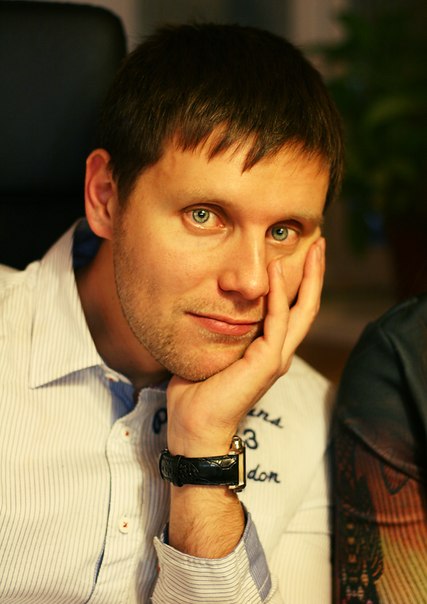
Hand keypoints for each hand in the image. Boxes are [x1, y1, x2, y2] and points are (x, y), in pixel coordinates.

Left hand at [166, 237, 324, 456]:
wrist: (195, 426)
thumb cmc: (198, 393)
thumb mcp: (212, 352)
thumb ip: (219, 332)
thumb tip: (207, 308)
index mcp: (267, 351)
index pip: (292, 311)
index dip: (299, 283)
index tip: (300, 255)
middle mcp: (277, 353)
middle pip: (307, 307)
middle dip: (315, 274)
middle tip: (320, 243)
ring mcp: (276, 358)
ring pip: (302, 311)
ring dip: (309, 277)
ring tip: (313, 248)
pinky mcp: (267, 362)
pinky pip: (277, 320)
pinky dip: (279, 294)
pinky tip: (276, 271)